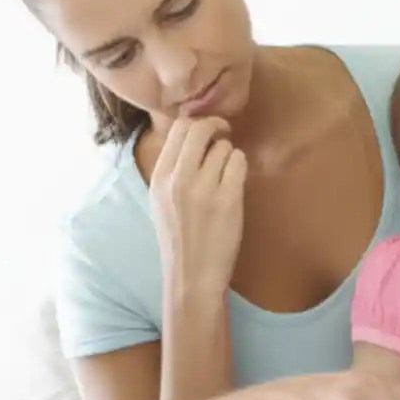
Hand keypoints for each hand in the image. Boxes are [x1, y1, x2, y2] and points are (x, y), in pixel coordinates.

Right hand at [150, 117, 247, 290]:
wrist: (192, 276)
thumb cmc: (179, 239)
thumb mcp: (161, 201)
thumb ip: (172, 169)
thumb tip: (192, 135)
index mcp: (159, 178)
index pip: (178, 130)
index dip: (196, 123)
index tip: (207, 131)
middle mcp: (179, 179)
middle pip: (200, 129)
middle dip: (216, 126)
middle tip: (224, 133)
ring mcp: (204, 189)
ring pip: (224, 146)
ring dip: (229, 153)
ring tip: (226, 173)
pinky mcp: (228, 200)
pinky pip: (239, 162)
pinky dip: (240, 166)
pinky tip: (235, 182)